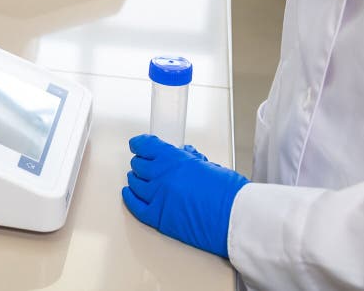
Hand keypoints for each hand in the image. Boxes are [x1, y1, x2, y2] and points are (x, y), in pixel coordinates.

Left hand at [122, 134, 248, 257]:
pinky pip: (136, 206)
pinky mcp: (159, 217)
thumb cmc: (228, 192)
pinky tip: (129, 193)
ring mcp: (157, 196)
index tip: (138, 144)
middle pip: (138, 165)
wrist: (234, 219)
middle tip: (143, 163)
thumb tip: (183, 155)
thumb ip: (189, 159)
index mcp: (172, 158)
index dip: (140, 144)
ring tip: (137, 178)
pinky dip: (130, 198)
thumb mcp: (207, 165)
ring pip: (135, 183)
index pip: (146, 145)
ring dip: (135, 179)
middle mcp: (161, 175)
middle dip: (140, 163)